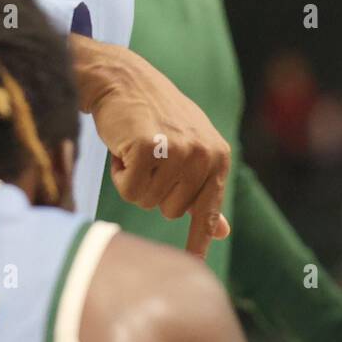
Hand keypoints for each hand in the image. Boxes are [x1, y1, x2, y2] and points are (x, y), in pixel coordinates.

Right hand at [69, 35, 231, 256]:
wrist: (122, 79)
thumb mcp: (188, 146)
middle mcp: (204, 154)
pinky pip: (129, 188)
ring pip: (147, 201)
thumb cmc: (153, 114)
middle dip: (151, 188)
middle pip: (169, 211)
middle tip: (147, 155)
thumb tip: (222, 231)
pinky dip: (119, 172)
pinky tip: (123, 145)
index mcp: (218, 156)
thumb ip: (204, 188)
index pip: (208, 209)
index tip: (194, 263)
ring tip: (136, 147)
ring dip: (134, 178)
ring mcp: (178, 151)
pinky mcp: (149, 148)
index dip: (198, 238)